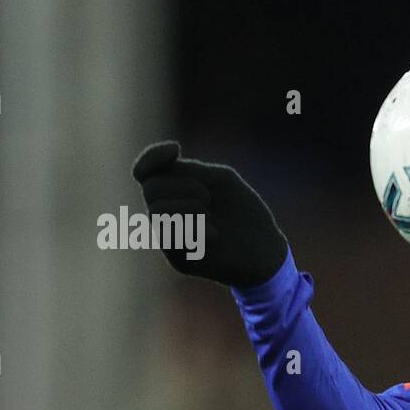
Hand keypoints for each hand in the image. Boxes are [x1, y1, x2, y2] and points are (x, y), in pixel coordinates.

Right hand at [131, 140, 288, 287]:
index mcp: (175, 193)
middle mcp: (167, 214)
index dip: (151, 157)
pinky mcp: (178, 259)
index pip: (144, 171)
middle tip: (208, 198)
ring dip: (189, 207)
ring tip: (211, 218)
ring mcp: (171, 236)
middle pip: (150, 187)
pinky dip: (194, 229)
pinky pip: (167, 236)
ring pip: (156, 210)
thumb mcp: (220, 180)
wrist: (265, 249)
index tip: (176, 149)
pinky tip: (215, 236)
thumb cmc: (244, 211)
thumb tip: (172, 152)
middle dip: (183, 186)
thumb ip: (191, 168)